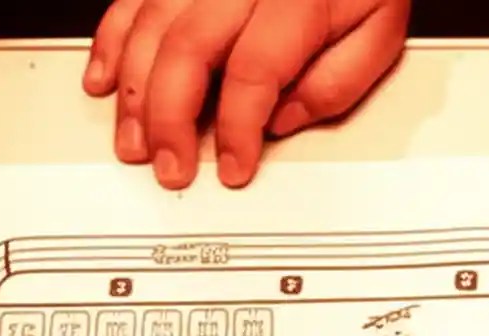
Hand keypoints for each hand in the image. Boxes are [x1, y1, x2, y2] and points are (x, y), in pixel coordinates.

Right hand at [81, 0, 410, 189]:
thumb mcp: (382, 27)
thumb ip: (340, 79)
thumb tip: (287, 119)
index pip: (254, 70)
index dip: (237, 128)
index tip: (234, 167)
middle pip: (188, 49)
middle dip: (171, 120)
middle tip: (170, 167)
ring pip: (150, 26)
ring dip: (133, 91)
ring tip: (135, 141)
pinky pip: (133, 0)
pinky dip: (111, 41)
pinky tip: (106, 80)